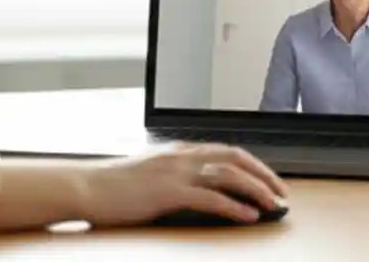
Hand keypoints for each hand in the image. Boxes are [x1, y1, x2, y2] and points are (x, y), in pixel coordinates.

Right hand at [79, 143, 289, 226]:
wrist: (86, 187)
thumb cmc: (112, 185)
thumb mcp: (149, 173)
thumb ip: (173, 175)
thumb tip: (196, 188)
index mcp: (178, 151)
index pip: (226, 151)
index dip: (253, 165)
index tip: (269, 181)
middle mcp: (181, 156)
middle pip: (235, 158)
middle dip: (264, 175)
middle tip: (282, 194)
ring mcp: (175, 172)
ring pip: (229, 175)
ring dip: (257, 191)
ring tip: (273, 206)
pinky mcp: (168, 192)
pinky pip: (211, 197)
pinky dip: (235, 207)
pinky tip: (248, 216)